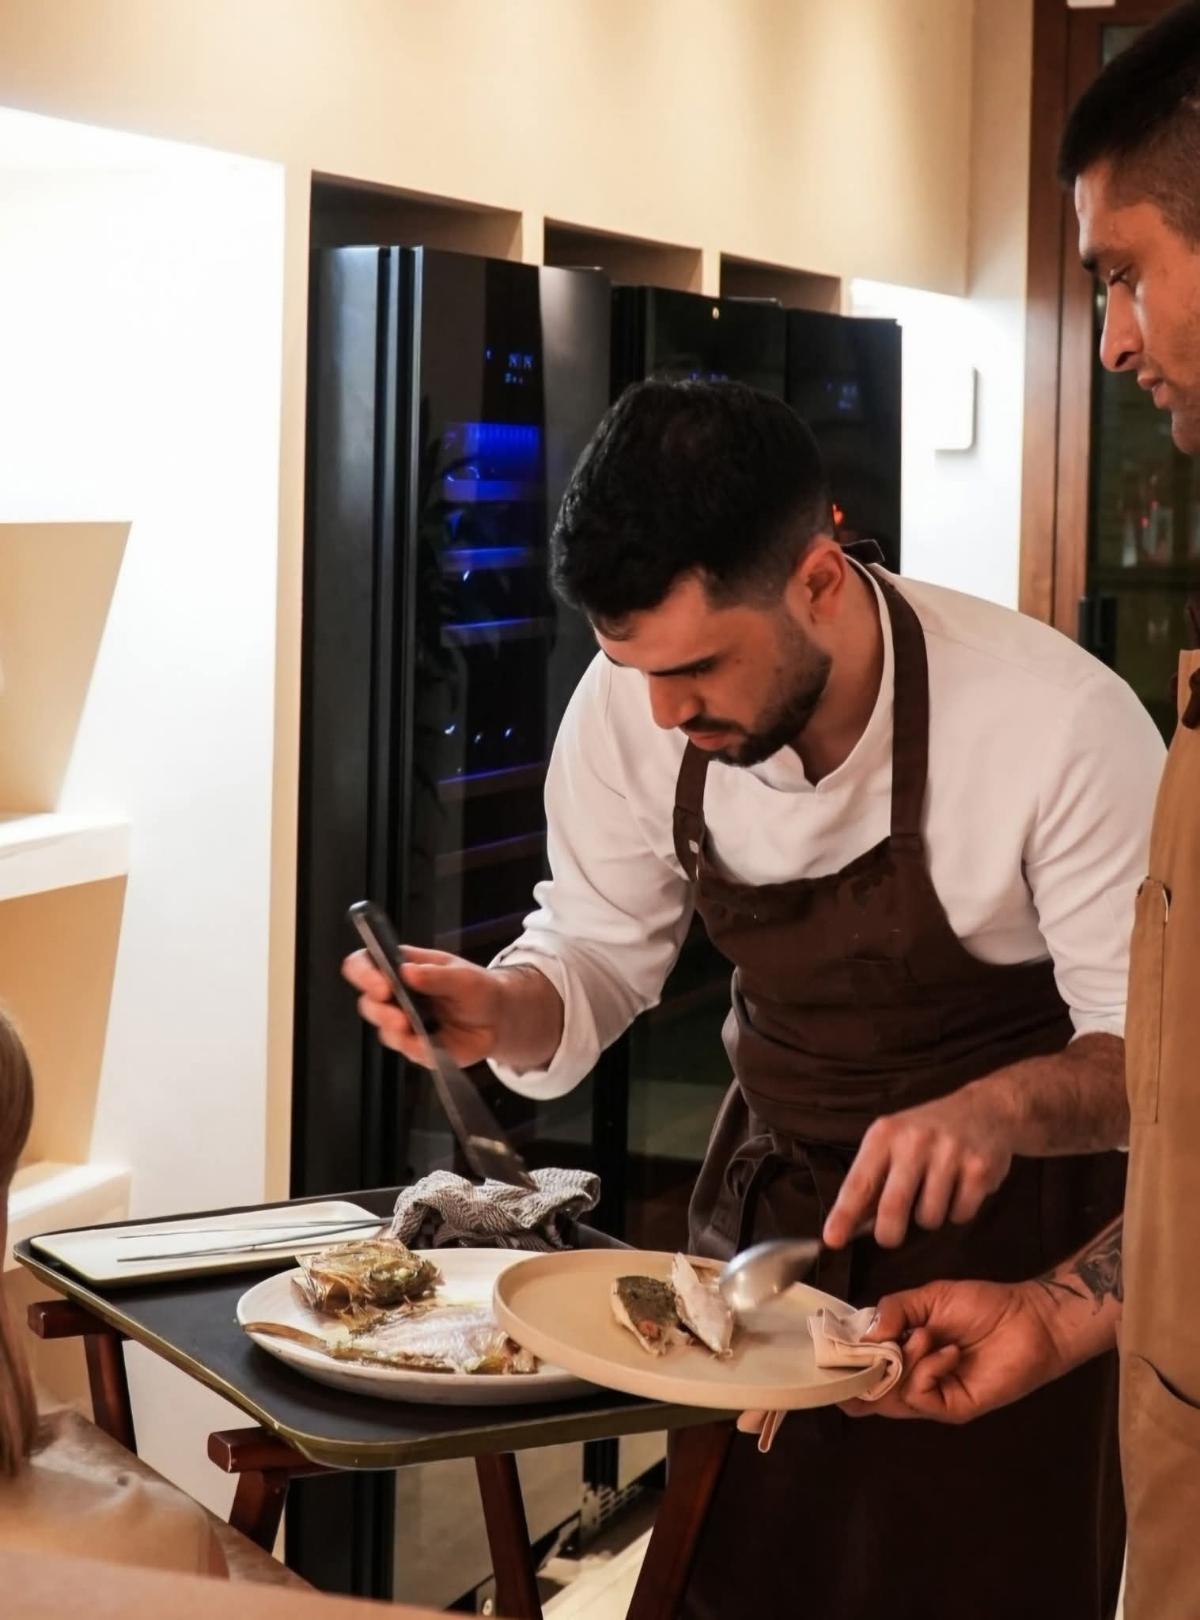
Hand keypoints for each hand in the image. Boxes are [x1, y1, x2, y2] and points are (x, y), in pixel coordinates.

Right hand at [342, 945, 505, 1067]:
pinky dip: (417, 1049)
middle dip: (379, 1010)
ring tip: (413, 1029)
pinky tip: (429, 1045)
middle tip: (400, 1017)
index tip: (380, 986)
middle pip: (368, 1002)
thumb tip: (407, 971)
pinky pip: (408, 1051)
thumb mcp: (463, 976)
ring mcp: (403, 1024)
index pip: (365, 964)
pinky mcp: (415, 1047)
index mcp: (401, 968)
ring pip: (383, 1031)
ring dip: (395, 1032)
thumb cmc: (477, 988)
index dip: (364, 973)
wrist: (498, 1019)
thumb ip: (436, 975)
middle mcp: (396, 996)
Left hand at [823, 1085, 1012, 1248]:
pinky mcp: (979, 1169)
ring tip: (935, 1194)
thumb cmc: (927, 1132)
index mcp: (885, 1135)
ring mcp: (949, 1154)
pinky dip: (957, 1213)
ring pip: (929, 1218)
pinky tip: (959, 1190)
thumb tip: (850, 1226)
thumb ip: (873, 1179)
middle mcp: (915, 1141)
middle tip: (889, 1237)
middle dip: (888, 1234)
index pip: (859, 1183)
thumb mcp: (893, 1142)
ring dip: (928, 1218)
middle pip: (892, 1207)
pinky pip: (960, 1215)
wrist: (985, 1108)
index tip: (832, 1239)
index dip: (844, 1215)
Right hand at [840, 1279, 1066, 1422]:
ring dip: (903, 1361)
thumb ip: (893, 1309)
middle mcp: (909, 1376)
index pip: (859, 1366)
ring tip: (926, 1335)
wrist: (1028, 1320)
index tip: (831, 1345)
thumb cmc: (981, 1306)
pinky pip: (920, 1396)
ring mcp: (931, 1395)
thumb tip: (865, 1334)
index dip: (843, 1360)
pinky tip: (947, 1351)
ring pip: (890, 1395)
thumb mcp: (929, 1297)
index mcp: (900, 1350)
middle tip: (879, 1344)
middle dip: (864, 1367)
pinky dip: (926, 1370)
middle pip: (866, 1391)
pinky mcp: (951, 1407)